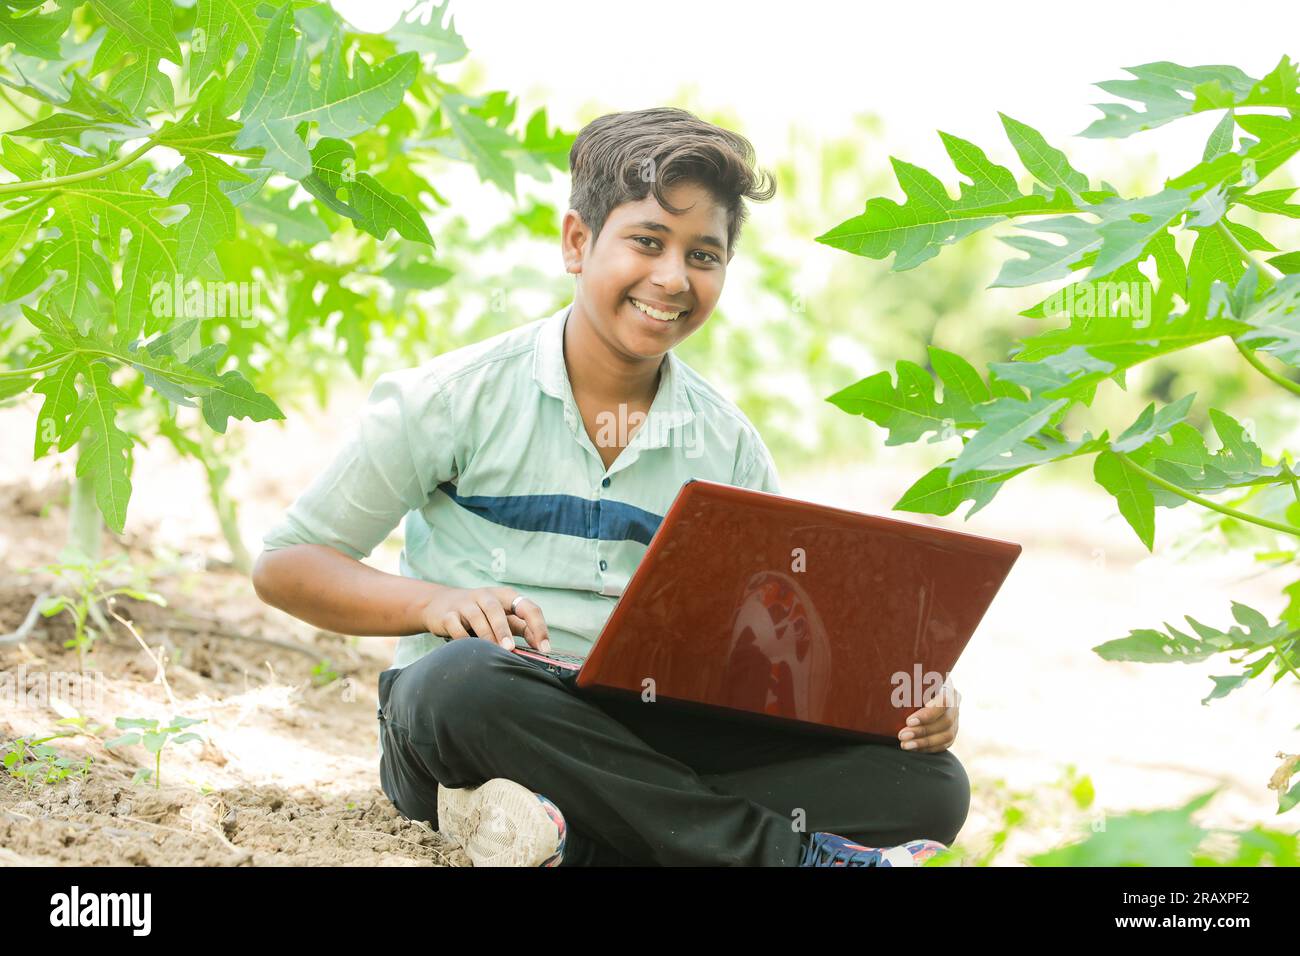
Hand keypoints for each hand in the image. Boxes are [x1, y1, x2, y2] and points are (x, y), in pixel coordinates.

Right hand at [420, 587, 550, 652]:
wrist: (440, 604)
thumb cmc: (481, 613)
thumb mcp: (503, 616)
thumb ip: (523, 628)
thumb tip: (542, 647)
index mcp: (505, 596)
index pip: (527, 607)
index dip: (538, 627)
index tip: (544, 648)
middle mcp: (485, 596)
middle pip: (496, 610)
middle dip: (504, 630)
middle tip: (510, 648)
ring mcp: (465, 603)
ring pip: (477, 616)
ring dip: (486, 634)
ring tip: (494, 650)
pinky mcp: (448, 614)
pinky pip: (455, 626)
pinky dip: (462, 637)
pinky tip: (469, 649)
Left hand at [898, 680, 959, 753]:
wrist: (916, 693)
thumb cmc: (909, 685)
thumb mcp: (911, 683)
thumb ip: (908, 687)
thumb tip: (893, 687)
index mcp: (947, 686)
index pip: (943, 701)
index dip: (928, 714)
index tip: (909, 721)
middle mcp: (955, 703)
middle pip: (945, 721)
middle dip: (922, 731)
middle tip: (902, 735)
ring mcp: (956, 719)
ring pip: (947, 735)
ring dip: (924, 742)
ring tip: (905, 745)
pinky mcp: (952, 733)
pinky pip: (944, 744)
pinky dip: (928, 748)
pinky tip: (913, 748)